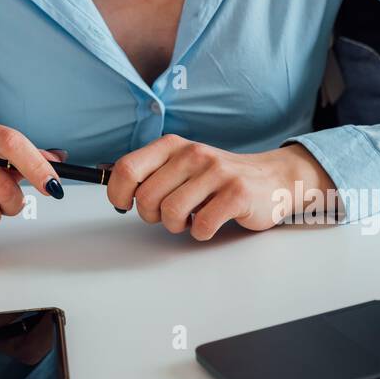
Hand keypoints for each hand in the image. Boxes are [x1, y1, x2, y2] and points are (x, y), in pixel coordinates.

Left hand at [106, 135, 339, 239]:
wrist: (271, 179)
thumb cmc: (217, 178)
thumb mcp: (180, 165)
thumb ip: (149, 172)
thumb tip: (107, 180)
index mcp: (172, 146)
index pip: (127, 168)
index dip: (118, 194)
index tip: (125, 205)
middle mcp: (193, 154)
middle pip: (147, 198)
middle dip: (153, 216)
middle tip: (170, 214)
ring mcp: (216, 172)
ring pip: (171, 213)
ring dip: (177, 226)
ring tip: (191, 217)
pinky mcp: (237, 194)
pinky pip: (201, 226)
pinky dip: (201, 232)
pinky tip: (211, 221)